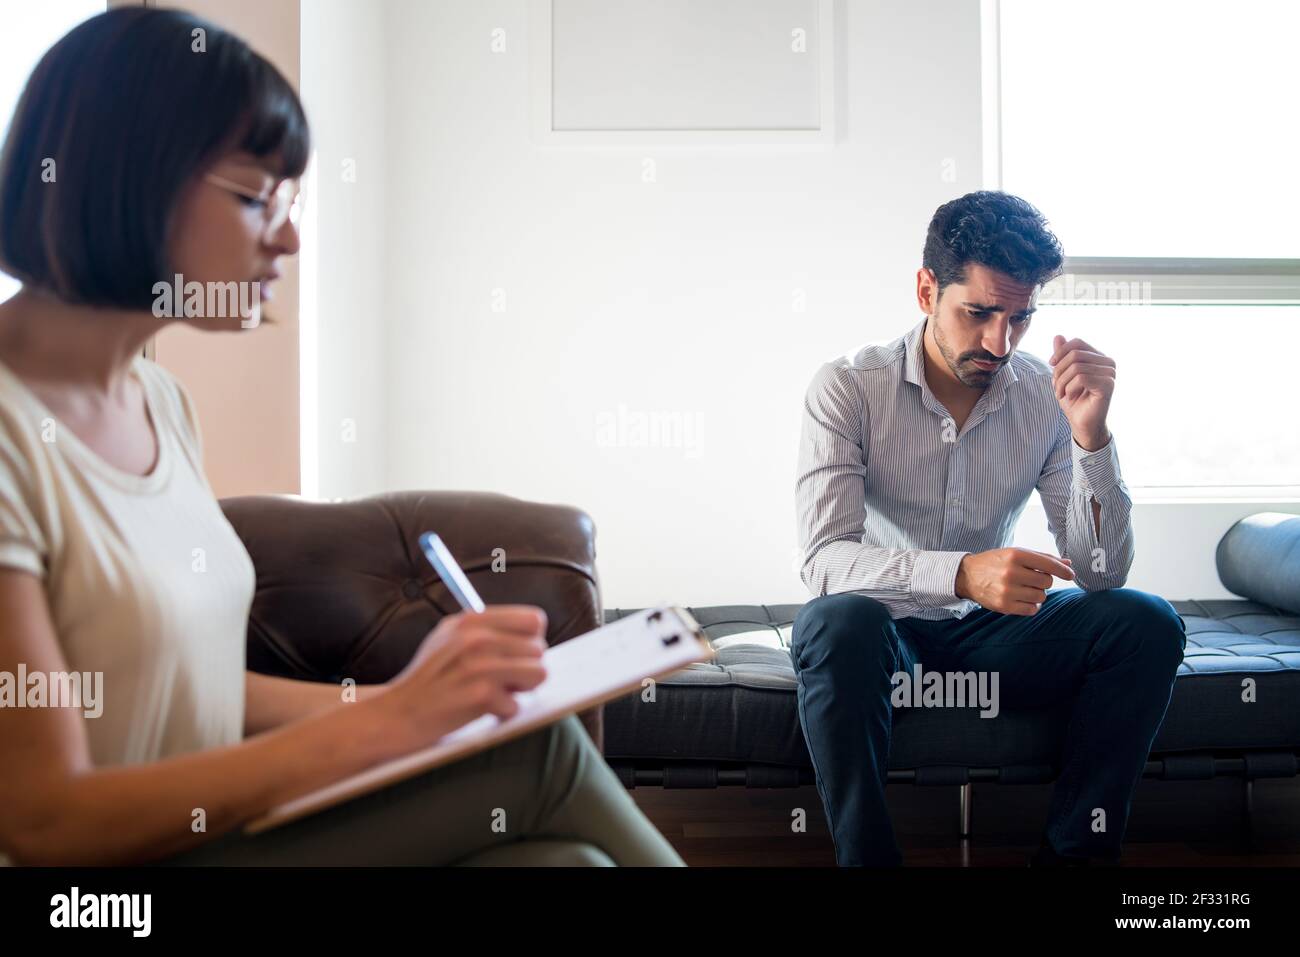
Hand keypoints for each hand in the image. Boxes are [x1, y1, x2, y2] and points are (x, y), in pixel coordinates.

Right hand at [378, 606, 548, 747]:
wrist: (397, 714)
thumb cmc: (428, 678)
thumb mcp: (449, 637)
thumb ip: (487, 629)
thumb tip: (534, 633)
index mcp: (472, 620)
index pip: (534, 619)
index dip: (530, 640)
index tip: (517, 654)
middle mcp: (477, 638)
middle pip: (539, 649)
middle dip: (526, 668)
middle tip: (504, 680)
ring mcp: (480, 666)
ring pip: (539, 674)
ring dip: (521, 690)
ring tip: (497, 693)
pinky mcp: (481, 695)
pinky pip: (517, 705)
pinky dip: (501, 713)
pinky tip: (480, 710)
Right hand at [955, 548, 1074, 615]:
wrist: (967, 576)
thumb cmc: (995, 563)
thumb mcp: (1016, 554)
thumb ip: (1042, 558)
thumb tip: (1068, 564)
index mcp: (1015, 555)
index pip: (1048, 564)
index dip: (1063, 571)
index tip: (1071, 575)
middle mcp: (1011, 572)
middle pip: (1047, 582)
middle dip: (1043, 581)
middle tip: (1030, 579)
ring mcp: (1007, 590)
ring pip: (1041, 597)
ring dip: (1037, 594)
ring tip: (1024, 589)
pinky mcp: (1004, 606)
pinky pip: (1032, 609)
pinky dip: (1031, 605)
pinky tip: (1021, 599)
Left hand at [1049, 335, 1114, 450]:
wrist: (1081, 423)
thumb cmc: (1073, 399)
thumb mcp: (1063, 374)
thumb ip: (1062, 356)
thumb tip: (1058, 336)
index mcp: (1099, 357)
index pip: (1077, 343)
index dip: (1060, 352)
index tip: (1052, 364)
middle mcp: (1108, 362)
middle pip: (1075, 354)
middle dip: (1059, 370)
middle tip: (1056, 386)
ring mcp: (1110, 373)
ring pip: (1076, 367)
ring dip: (1061, 382)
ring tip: (1062, 393)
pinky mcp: (1108, 385)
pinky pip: (1081, 378)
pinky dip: (1069, 388)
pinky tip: (1070, 397)